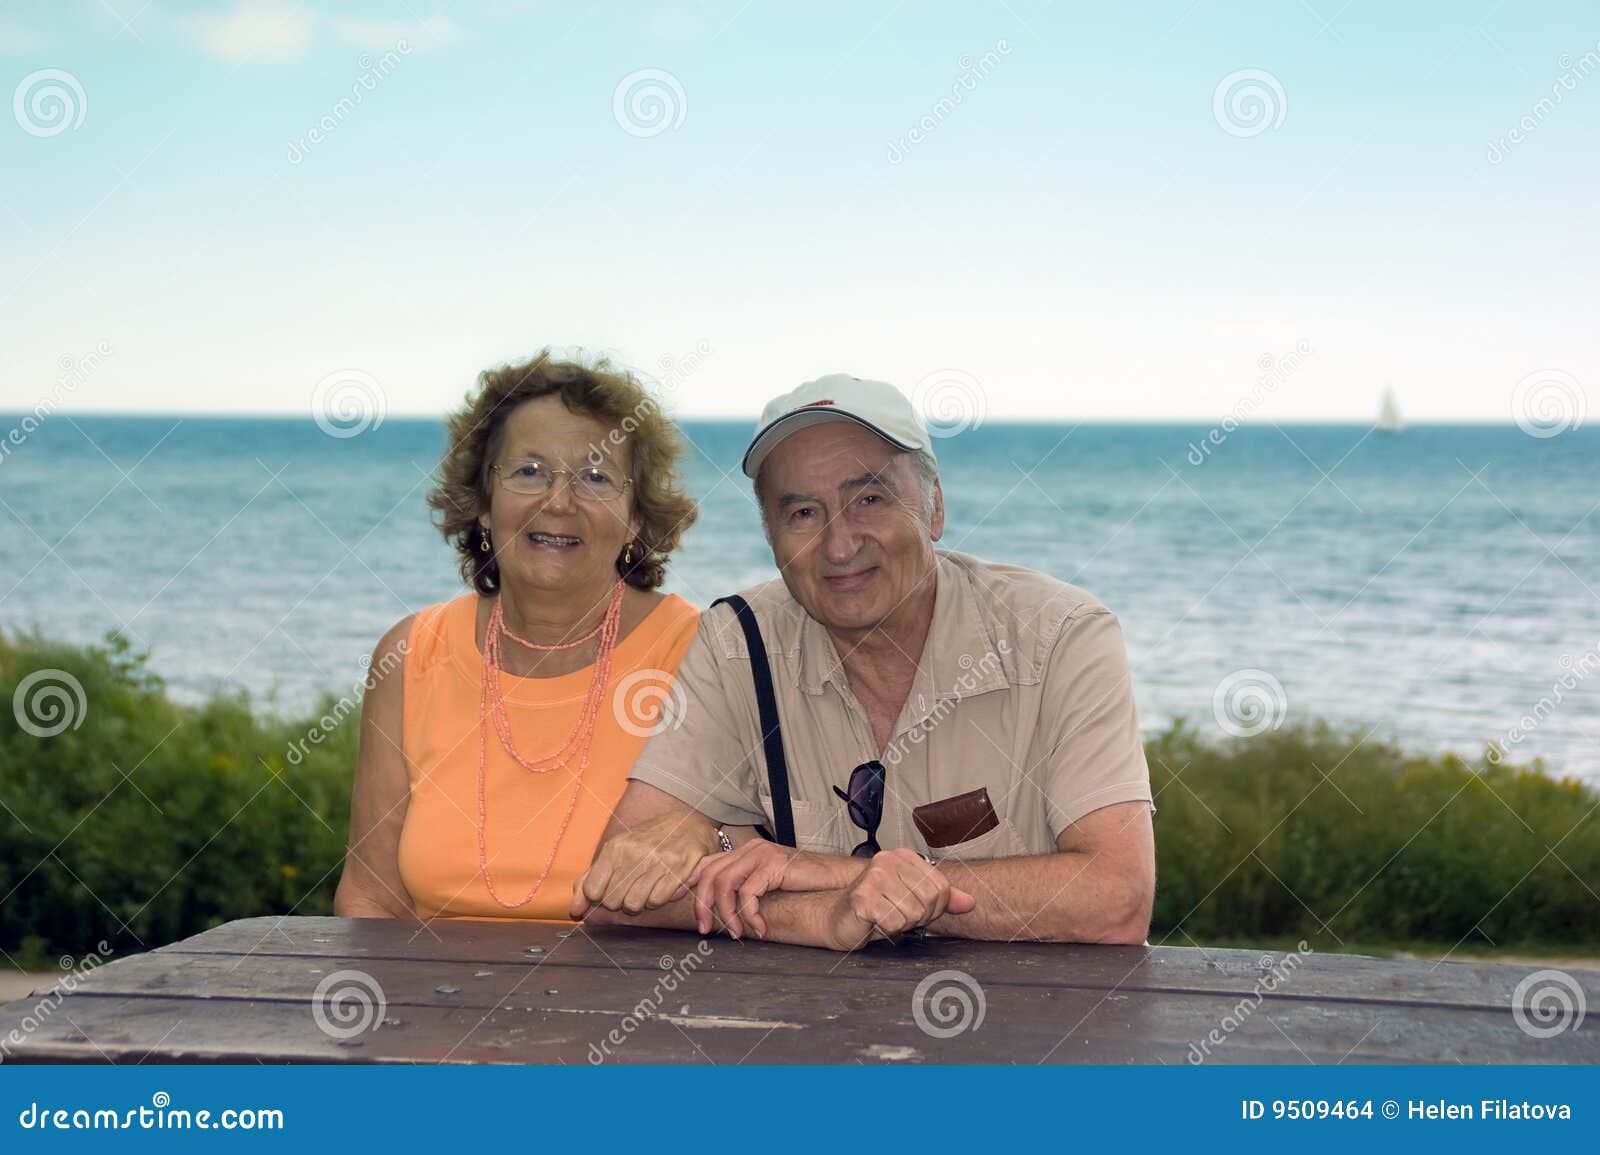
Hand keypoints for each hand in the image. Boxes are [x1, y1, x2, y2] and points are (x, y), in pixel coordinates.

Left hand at [570, 811, 718, 917]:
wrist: (689, 824)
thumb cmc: (647, 841)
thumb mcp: (616, 851)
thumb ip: (590, 879)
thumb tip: (574, 910)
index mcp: (615, 847)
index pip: (592, 890)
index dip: (598, 897)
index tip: (607, 890)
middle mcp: (635, 854)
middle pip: (613, 902)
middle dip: (619, 901)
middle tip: (629, 888)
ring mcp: (657, 862)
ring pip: (634, 905)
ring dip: (638, 902)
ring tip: (644, 888)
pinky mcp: (678, 871)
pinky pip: (657, 901)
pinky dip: (656, 899)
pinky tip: (660, 885)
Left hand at [686, 840, 862, 938]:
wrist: (834, 879)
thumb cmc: (803, 886)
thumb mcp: (768, 887)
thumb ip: (746, 891)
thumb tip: (720, 913)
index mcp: (745, 853)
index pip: (706, 864)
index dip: (687, 882)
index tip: (674, 902)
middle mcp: (749, 850)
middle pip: (709, 875)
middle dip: (701, 906)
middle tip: (705, 931)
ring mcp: (760, 854)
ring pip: (724, 884)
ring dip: (726, 915)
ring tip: (736, 934)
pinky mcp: (773, 864)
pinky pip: (748, 893)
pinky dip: (750, 915)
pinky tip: (760, 929)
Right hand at [825, 848, 975, 950]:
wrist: (839, 919)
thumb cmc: (877, 909)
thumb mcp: (913, 899)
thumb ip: (943, 899)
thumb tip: (970, 902)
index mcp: (904, 856)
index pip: (941, 888)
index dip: (933, 908)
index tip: (914, 908)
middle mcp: (888, 860)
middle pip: (929, 900)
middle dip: (917, 917)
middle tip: (897, 914)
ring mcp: (874, 876)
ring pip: (913, 913)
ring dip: (901, 923)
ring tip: (885, 916)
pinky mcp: (863, 897)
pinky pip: (894, 923)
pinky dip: (887, 930)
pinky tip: (875, 921)